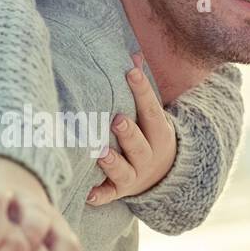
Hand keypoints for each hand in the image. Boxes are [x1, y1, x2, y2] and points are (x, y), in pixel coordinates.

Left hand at [86, 51, 176, 206]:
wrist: (161, 178)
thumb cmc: (149, 137)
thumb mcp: (151, 115)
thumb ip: (141, 88)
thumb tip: (133, 54)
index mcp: (158, 133)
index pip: (152, 111)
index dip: (142, 91)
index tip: (130, 72)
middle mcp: (148, 156)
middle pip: (140, 144)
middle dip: (129, 133)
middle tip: (116, 120)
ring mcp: (134, 176)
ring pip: (124, 171)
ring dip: (113, 163)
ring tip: (100, 153)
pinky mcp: (119, 191)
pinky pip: (109, 195)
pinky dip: (99, 196)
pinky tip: (88, 194)